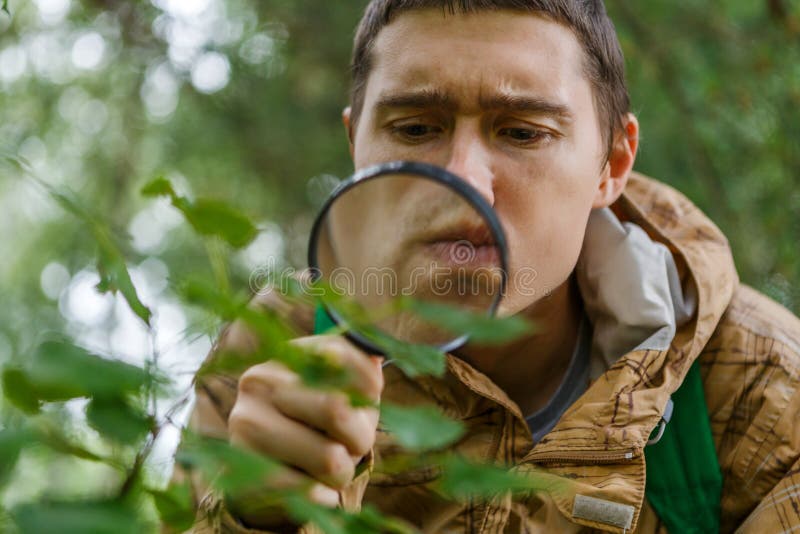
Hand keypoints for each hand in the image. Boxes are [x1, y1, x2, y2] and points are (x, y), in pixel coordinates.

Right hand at [226, 335, 382, 527]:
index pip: (339, 352)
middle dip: (360, 438)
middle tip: (354, 448)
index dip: (369, 382)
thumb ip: (360, 376)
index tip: (373, 399)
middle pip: (337, 409)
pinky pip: (308, 490)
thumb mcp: (341, 395)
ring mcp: (246, 423)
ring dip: (343, 473)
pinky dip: (323, 495)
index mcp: (286, 355)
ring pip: (329, 458)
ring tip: (331, 469)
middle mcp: (260, 381)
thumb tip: (377, 357)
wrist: (262, 474)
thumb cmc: (315, 426)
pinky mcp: (243, 468)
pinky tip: (315, 488)